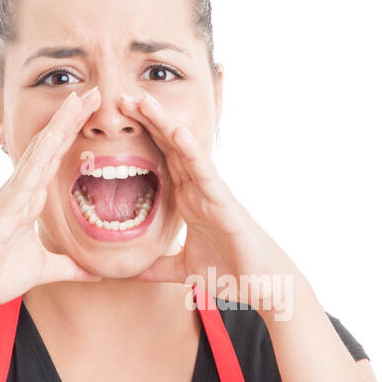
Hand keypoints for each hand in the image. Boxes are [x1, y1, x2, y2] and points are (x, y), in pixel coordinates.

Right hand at [0, 88, 101, 313]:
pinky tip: (56, 135)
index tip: (92, 112)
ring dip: (60, 124)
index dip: (74, 134)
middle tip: (94, 91)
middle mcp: (20, 189)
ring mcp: (11, 194)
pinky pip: (27, 176)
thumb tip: (96, 272)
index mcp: (30, 199)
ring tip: (79, 99)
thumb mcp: (45, 270)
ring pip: (40, 151)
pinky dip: (41, 154)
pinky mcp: (4, 207)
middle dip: (71, 118)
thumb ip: (70, 267)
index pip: (57, 158)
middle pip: (50, 145)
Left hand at [117, 90, 294, 308]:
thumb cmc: (231, 272)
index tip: (119, 119)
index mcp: (188, 200)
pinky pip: (206, 173)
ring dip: (165, 125)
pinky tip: (178, 132)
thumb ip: (157, 268)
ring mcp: (213, 193)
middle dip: (149, 121)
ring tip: (144, 101)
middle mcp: (199, 190)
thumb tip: (129, 272)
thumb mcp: (183, 269)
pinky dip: (192, 152)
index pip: (162, 160)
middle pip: (171, 147)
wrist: (261, 286)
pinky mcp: (225, 203)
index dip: (143, 138)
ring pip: (186, 152)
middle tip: (124, 96)